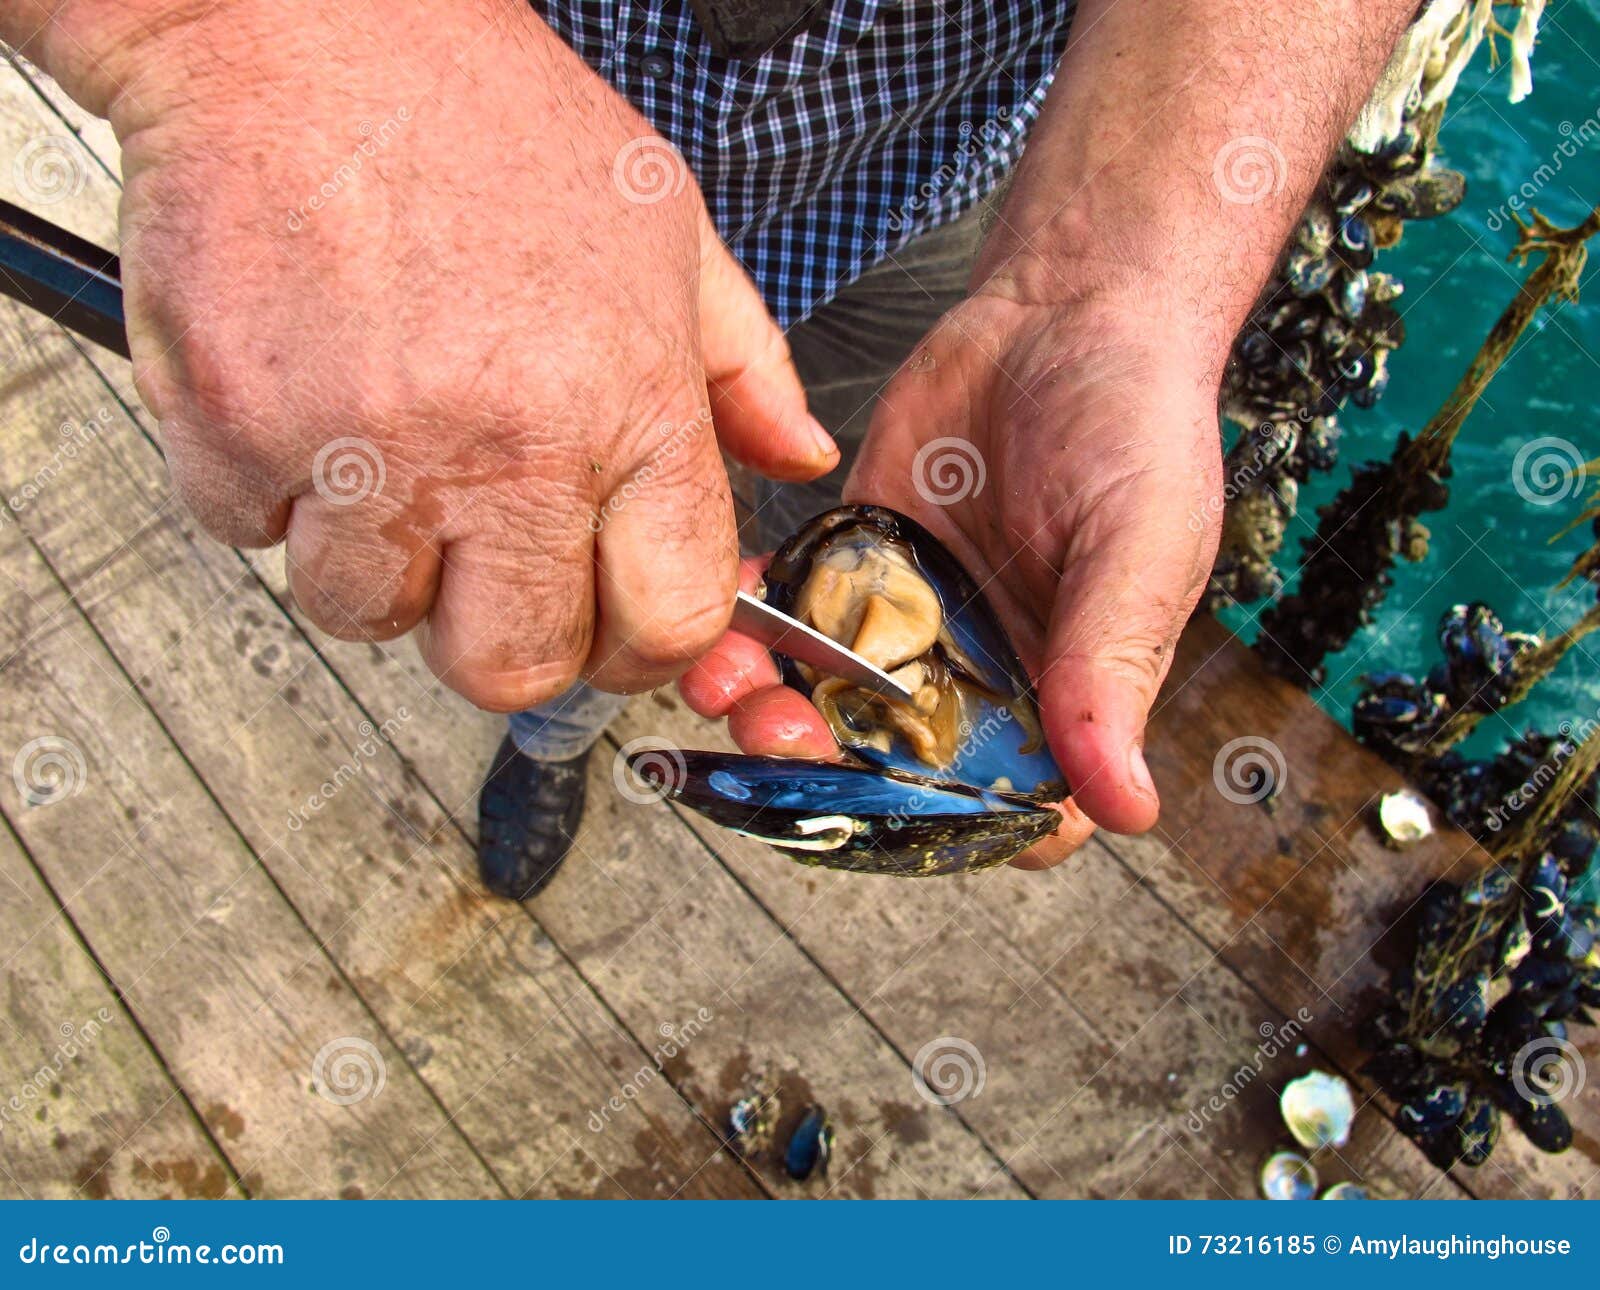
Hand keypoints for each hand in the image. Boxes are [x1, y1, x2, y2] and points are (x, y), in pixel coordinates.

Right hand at [40, 0, 835, 709]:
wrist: (297, 24)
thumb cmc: (480, 114)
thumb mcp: (666, 225)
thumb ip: (743, 366)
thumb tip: (795, 457)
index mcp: (628, 403)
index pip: (665, 620)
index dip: (637, 644)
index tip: (607, 622)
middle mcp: (504, 444)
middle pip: (512, 666)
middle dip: (501, 636)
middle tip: (484, 565)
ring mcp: (365, 446)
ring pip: (368, 619)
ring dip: (373, 562)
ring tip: (383, 455)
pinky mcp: (236, 427)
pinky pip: (249, 538)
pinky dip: (269, 491)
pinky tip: (304, 402)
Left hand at [680, 290, 1222, 866]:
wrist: (1065, 307)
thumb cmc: (1135, 422)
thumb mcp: (1139, 546)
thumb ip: (1113, 667)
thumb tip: (1129, 807)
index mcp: (1063, 692)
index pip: (1013, 809)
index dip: (953, 833)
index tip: (887, 813)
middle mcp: (982, 672)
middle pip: (892, 766)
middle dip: (823, 768)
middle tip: (778, 736)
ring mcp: (912, 619)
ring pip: (828, 699)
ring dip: (769, 703)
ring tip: (727, 679)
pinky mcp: (858, 559)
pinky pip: (796, 613)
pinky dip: (752, 622)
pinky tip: (727, 613)